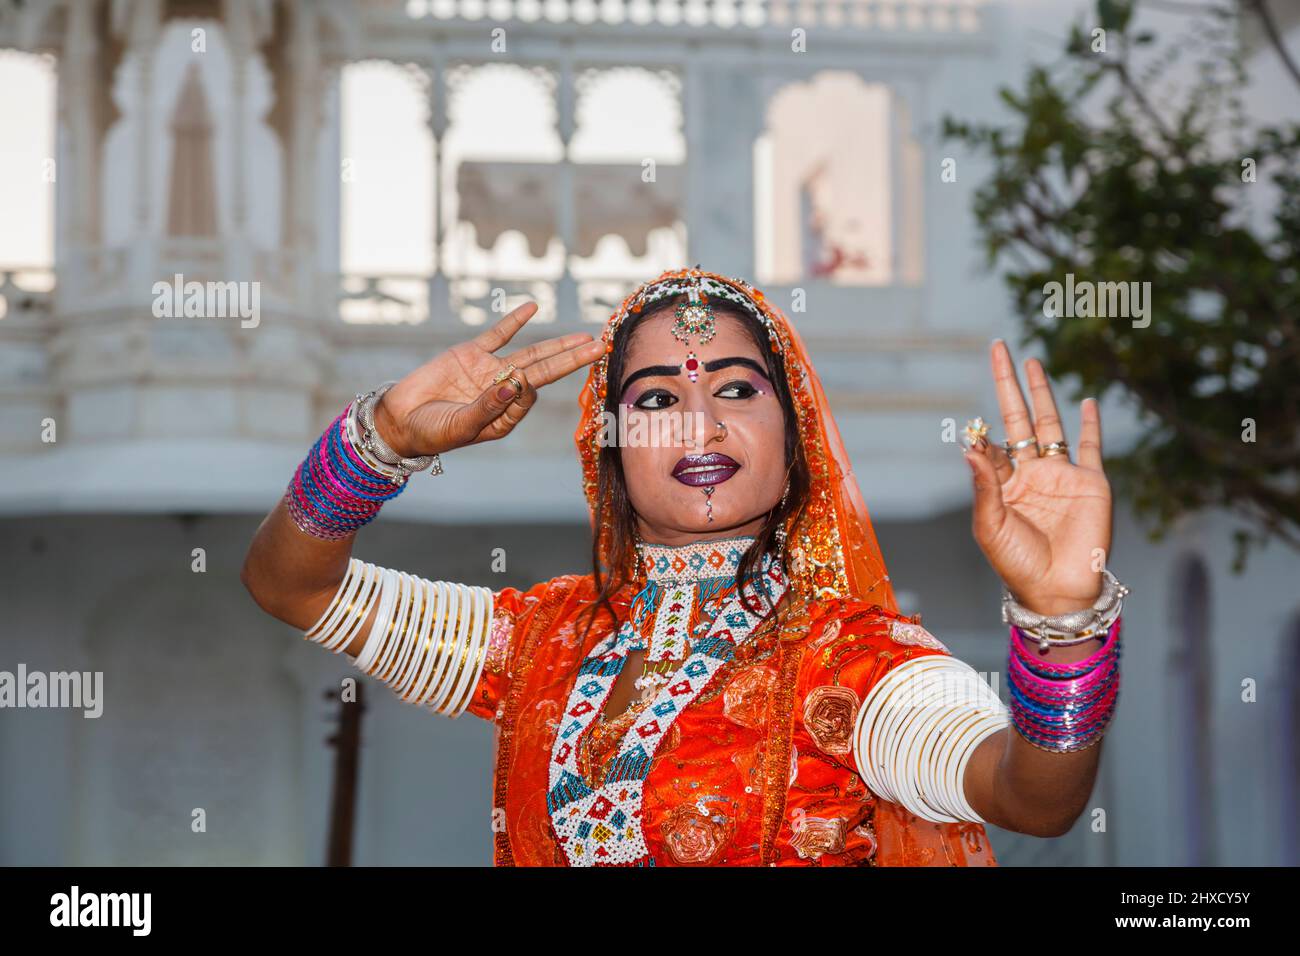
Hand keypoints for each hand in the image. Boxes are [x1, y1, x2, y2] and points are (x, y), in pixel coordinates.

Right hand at [373, 301, 604, 457]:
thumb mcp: (462, 425)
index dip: (525, 387)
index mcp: (506, 416)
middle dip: (572, 359)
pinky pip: (499, 335)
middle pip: (545, 371)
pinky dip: (514, 321)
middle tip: (599, 347)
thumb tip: (516, 383)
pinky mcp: (471, 354)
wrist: (399, 418)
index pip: (530, 395)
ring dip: (556, 343)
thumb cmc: (432, 431)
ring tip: (584, 336)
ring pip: (530, 353)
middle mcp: (505, 392)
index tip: (507, 385)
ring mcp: (490, 370)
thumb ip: (489, 407)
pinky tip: (532, 308)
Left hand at [964, 340, 1112, 615]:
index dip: (984, 431)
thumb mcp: (990, 524)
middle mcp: (1032, 473)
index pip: (992, 444)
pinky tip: (1085, 401)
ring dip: (1042, 392)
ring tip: (1032, 362)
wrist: (1058, 589)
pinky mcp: (1091, 483)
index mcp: (1004, 483)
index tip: (975, 423)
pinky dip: (1090, 423)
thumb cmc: (1016, 562)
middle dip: (1009, 384)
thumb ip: (984, 483)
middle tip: (999, 348)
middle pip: (1018, 417)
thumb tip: (968, 444)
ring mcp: (1062, 475)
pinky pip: (1090, 446)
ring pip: (1050, 423)